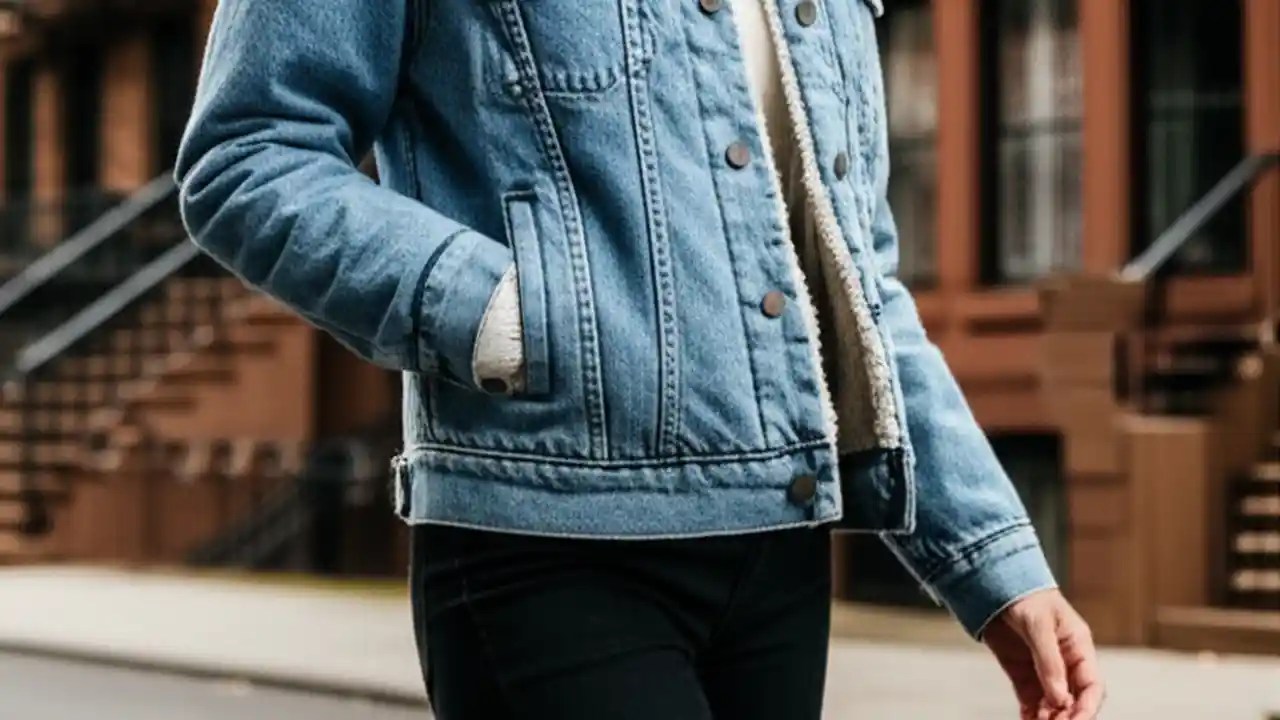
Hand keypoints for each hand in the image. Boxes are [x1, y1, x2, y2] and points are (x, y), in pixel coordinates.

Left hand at [983, 588, 1103, 718]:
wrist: (996, 585)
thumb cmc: (1025, 598)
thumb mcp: (1038, 625)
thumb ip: (1049, 661)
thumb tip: (1059, 699)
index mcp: (1079, 648)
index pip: (1092, 685)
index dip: (1088, 707)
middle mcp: (1065, 664)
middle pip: (1073, 700)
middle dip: (1066, 717)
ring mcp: (1043, 671)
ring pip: (1052, 705)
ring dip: (1048, 719)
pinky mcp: (1022, 674)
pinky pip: (1029, 701)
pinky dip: (1029, 715)